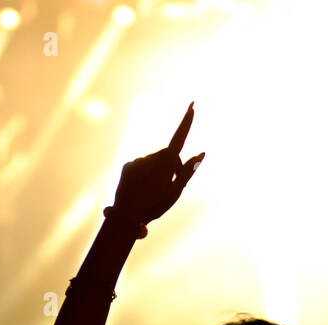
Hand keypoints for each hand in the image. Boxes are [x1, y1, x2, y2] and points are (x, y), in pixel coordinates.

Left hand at [110, 103, 203, 224]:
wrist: (126, 216)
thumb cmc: (155, 205)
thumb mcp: (176, 191)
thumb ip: (188, 171)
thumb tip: (201, 154)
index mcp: (166, 161)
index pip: (179, 136)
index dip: (186, 121)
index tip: (192, 105)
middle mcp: (151, 156)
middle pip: (168, 156)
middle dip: (172, 167)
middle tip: (172, 187)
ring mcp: (138, 160)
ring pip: (153, 162)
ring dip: (157, 172)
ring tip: (153, 192)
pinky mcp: (127, 165)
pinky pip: (140, 166)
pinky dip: (143, 175)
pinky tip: (141, 190)